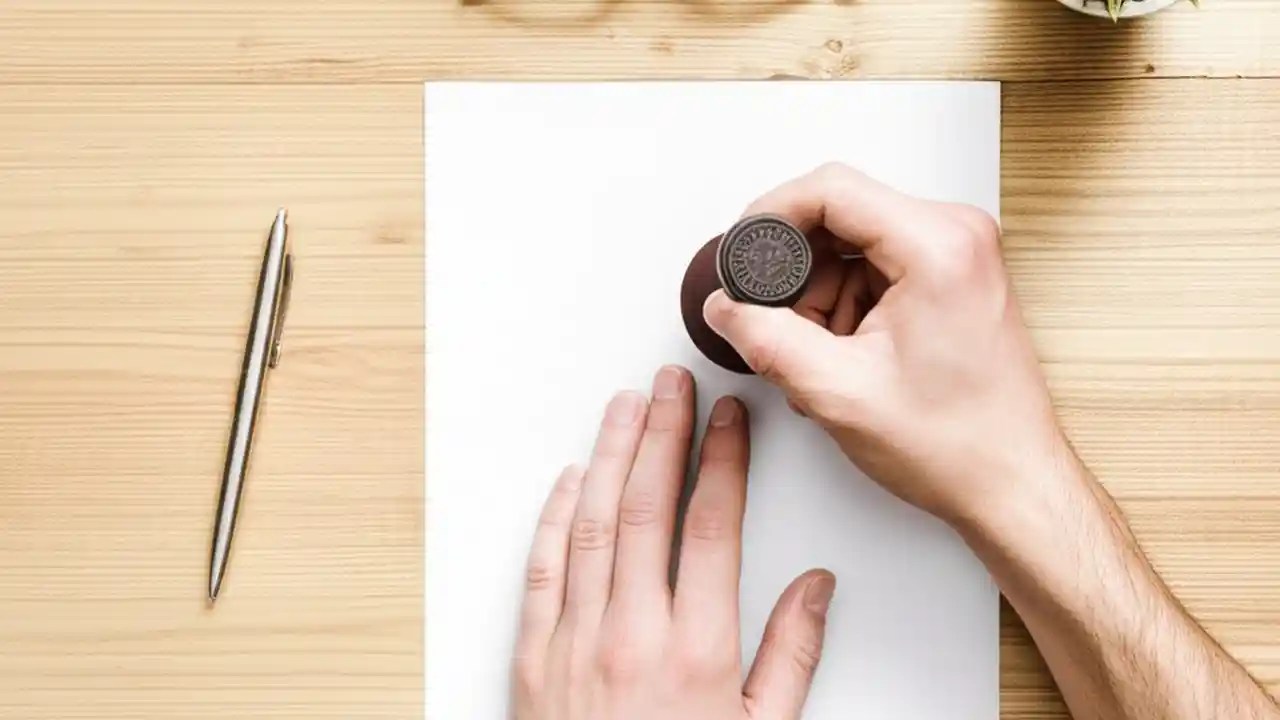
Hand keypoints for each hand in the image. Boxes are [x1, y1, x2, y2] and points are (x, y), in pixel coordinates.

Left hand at [513, 366, 835, 719]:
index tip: (729, 421)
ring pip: (592, 524)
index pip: (711, 527)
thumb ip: (792, 657)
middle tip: (674, 384)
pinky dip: (554, 518)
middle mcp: (631, 636)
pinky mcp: (532, 659)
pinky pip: (541, 571)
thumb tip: (817, 587)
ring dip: (610, 456)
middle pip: (648, 508)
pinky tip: (571, 480)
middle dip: (663, 434)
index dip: (723, 462)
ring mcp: (574, 643)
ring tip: (626, 407)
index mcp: (696, 652)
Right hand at [703, 163, 1066, 527]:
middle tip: (780, 324)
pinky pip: (875, 268)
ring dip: (821, 296)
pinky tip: (848, 354)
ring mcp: (957, 255)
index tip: (743, 252)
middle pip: (840, 214)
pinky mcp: (951, 277)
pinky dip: (846, 305)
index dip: (771, 216)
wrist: (1011, 484)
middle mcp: (957, 236)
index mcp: (938, 247)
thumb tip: (726, 308)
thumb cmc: (959, 445)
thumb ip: (766, 339)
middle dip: (797, 272)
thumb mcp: (838, 392)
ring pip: (852, 245)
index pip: (832, 189)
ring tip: (827, 355)